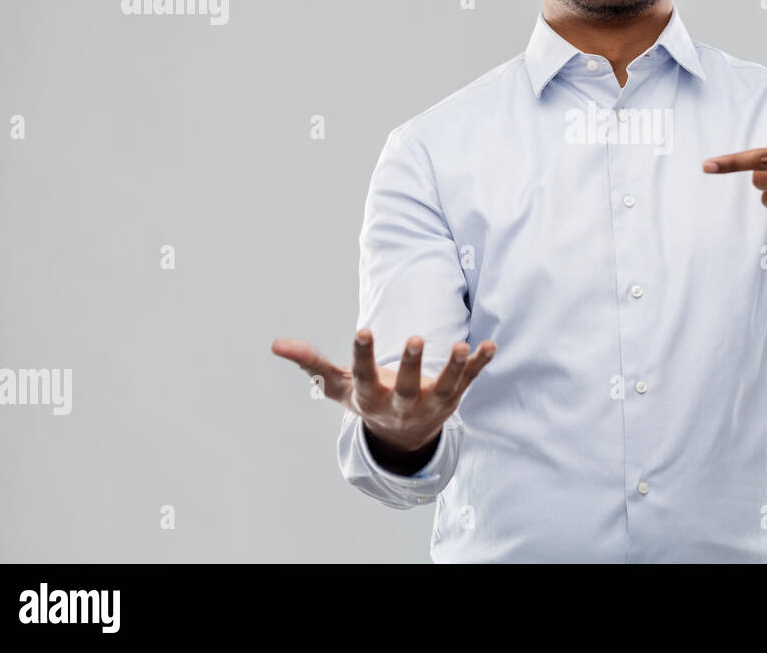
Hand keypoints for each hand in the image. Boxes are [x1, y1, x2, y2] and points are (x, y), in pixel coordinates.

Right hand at [271, 330, 496, 456]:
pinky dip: (480, 364)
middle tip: (416, 338)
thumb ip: (311, 364)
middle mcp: (402, 403)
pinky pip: (470, 379)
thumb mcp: (339, 387)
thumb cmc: (367, 400)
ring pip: (445, 385)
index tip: (363, 330)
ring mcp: (432, 402)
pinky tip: (490, 345)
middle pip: (408, 386)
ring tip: (461, 345)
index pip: (365, 375)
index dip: (363, 355)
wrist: (403, 437)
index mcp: (372, 397)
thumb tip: (276, 343)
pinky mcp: (454, 396)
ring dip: (455, 367)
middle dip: (413, 364)